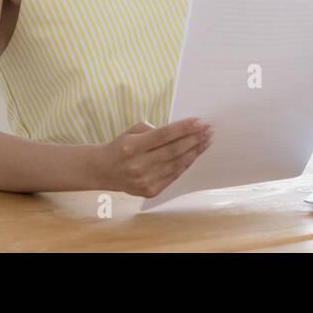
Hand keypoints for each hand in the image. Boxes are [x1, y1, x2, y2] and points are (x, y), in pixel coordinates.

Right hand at [93, 118, 212, 196]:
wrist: (103, 171)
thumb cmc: (121, 146)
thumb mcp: (132, 132)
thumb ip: (154, 130)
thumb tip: (181, 131)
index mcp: (133, 146)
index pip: (164, 135)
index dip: (183, 128)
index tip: (199, 121)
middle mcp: (139, 165)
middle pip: (173, 151)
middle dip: (194, 139)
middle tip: (209, 130)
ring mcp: (145, 180)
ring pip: (176, 165)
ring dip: (194, 152)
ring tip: (206, 142)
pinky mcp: (150, 191)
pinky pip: (173, 176)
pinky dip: (186, 165)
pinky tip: (194, 155)